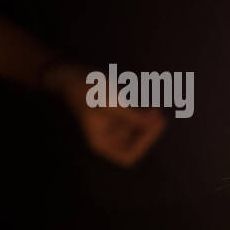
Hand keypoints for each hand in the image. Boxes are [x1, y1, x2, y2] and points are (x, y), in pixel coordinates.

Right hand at [43, 62, 165, 166]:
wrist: (69, 73)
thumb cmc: (88, 90)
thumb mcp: (113, 104)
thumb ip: (134, 117)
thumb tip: (157, 123)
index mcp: (101, 142)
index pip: (128, 157)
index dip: (144, 144)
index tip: (154, 127)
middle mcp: (106, 139)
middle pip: (134, 144)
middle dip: (148, 131)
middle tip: (159, 115)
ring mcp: (111, 129)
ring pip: (136, 133)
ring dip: (148, 123)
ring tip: (156, 110)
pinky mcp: (114, 118)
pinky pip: (133, 122)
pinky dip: (142, 116)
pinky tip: (151, 108)